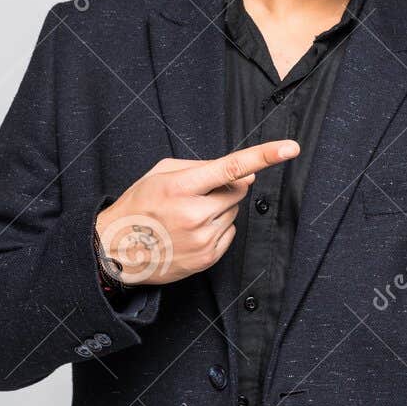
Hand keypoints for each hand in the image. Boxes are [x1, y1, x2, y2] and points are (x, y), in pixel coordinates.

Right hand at [95, 139, 299, 286]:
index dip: (264, 156)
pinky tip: (191, 231)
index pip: (230, 167)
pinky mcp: (207, 257)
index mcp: (180, 187)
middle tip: (195, 195)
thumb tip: (246, 173)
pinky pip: (230, 232)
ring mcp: (202, 239)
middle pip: (236, 190)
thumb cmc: (139, 205)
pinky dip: (217, 228)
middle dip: (223, 188)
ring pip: (233, 212)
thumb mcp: (162, 173)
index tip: (289, 148)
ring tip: (186, 216)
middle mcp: (194, 214)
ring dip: (218, 209)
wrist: (117, 249)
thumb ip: (204, 167)